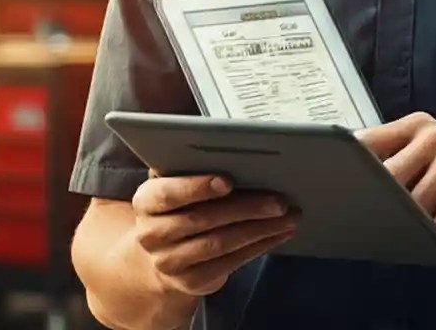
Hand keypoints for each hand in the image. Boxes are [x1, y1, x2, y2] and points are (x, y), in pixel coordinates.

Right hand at [130, 173, 298, 296]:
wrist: (163, 256)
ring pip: (220, 243)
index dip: (197, 187)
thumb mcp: (177, 186)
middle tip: (280, 201)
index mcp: (147, 202)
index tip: (227, 181)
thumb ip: (193, 170)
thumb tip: (236, 153)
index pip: (168, 194)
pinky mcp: (191, 281)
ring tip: (288, 216)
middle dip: (246, 208)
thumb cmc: (180, 208)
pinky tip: (279, 233)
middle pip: (203, 219)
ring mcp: (170, 262)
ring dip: (260, 229)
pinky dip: (259, 246)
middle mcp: (152, 234)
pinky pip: (230, 262)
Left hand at [356, 112, 435, 237]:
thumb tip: (346, 187)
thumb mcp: (422, 159)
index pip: (369, 141)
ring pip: (414, 203)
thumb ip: (391, 162)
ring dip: (411, 224)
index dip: (347, 164)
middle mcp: (434, 134)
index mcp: (415, 125)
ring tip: (412, 232)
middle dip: (379, 203)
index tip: (331, 186)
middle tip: (371, 223)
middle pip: (388, 175)